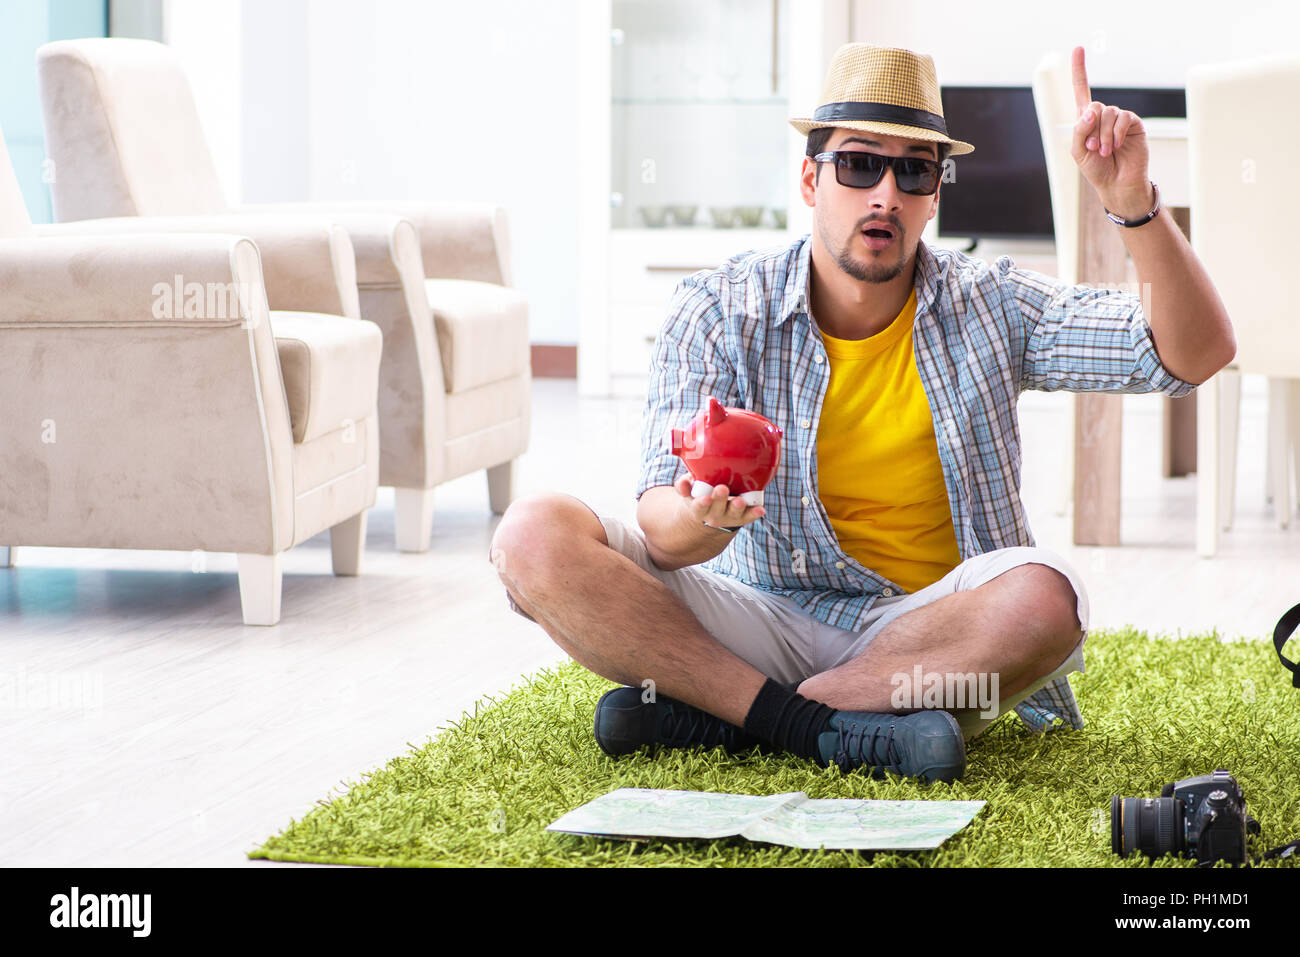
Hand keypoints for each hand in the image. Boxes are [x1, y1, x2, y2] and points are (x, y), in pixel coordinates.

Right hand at [673, 474, 765, 530]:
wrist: (712, 513)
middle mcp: (714, 515)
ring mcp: (730, 516)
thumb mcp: (689, 491)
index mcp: (699, 509)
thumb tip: (684, 481)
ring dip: (738, 507)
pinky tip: (761, 510)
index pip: (699, 507)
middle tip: (722, 489)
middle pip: (717, 509)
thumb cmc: (700, 494)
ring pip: (735, 513)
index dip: (702, 503)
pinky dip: (755, 513)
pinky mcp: (743, 516)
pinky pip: (750, 515)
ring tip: (740, 500)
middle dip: (720, 499)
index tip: (705, 498)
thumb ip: (684, 485)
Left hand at [1070, 45, 1152, 217]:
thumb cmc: (1095, 169)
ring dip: (1102, 135)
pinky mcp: (1133, 124)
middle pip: (1094, 106)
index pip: (1081, 90)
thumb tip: (1090, 110)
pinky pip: (1124, 118)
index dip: (1079, 70)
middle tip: (1092, 149)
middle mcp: (1103, 116)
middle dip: (1090, 129)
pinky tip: (1115, 146)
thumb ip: (1078, 130)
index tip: (1078, 49)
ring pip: (1108, 113)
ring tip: (1104, 152)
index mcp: (1086, 120)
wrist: (1117, 183)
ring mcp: (1119, 119)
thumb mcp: (1077, 152)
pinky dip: (1116, 133)